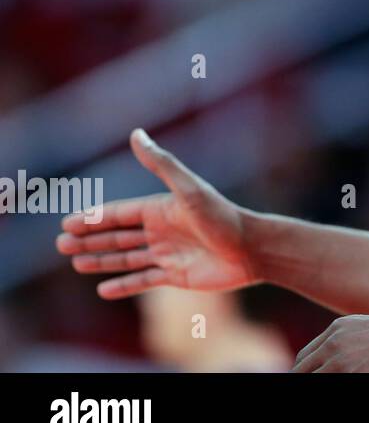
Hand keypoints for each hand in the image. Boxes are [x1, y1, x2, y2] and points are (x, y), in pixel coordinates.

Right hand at [56, 129, 257, 298]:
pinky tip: (104, 289)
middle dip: (89, 239)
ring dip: (101, 260)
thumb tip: (137, 133)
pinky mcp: (177, 276)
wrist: (253, 250)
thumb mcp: (188, 188)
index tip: (67, 223)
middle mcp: (163, 231)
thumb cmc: (222, 217)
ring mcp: (169, 254)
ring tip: (76, 262)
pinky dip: (124, 285)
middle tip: (61, 244)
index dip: (93, 219)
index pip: (119, 214)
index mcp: (162, 210)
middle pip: (118, 236)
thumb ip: (161, 163)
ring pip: (127, 258)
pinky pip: (144, 281)